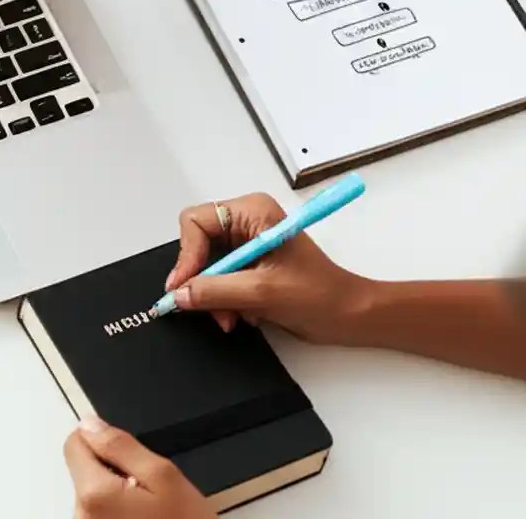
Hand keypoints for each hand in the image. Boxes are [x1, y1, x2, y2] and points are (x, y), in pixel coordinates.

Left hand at [64, 417, 214, 518]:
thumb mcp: (165, 478)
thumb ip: (122, 446)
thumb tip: (91, 425)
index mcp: (94, 494)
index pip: (74, 443)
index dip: (102, 440)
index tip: (127, 454)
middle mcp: (81, 516)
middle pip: (84, 471)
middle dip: (114, 471)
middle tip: (150, 491)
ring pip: (94, 495)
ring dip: (118, 496)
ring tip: (151, 513)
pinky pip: (100, 516)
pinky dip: (119, 515)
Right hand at [165, 193, 373, 344]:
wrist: (350, 316)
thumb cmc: (320, 295)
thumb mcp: (261, 292)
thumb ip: (215, 291)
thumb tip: (179, 294)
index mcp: (253, 212)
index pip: (197, 222)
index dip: (187, 255)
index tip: (183, 287)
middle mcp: (247, 222)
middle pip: (198, 245)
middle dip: (202, 280)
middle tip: (206, 307)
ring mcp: (247, 244)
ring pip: (205, 267)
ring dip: (213, 296)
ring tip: (231, 317)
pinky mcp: (249, 265)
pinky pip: (218, 280)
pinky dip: (223, 301)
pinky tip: (241, 314)